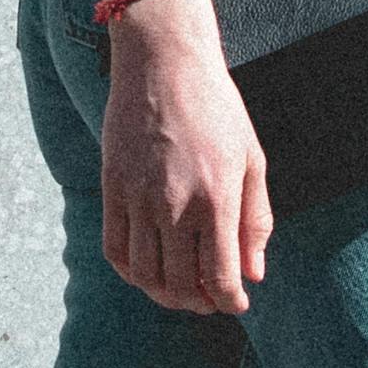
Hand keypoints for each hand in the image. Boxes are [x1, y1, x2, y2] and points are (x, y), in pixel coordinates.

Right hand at [102, 4, 272, 314]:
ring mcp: (138, 198)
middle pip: (180, 284)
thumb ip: (255, 220)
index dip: (230, 302)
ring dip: (163, 294)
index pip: (220, 277)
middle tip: (208, 300)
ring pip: (144, 274)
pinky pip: (114, 248)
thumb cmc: (217, 109)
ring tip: (179, 290)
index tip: (236, 304)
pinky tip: (147, 270)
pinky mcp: (112, 187)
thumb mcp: (252, 160)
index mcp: (216, 199)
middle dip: (198, 302)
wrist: (163, 63)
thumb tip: (253, 274)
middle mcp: (174, 204)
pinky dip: (130, 272)